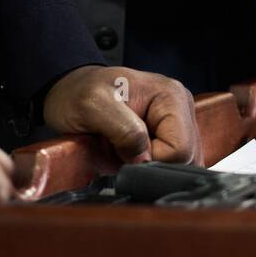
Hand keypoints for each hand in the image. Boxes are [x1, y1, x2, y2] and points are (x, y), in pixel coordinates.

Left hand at [43, 65, 201, 164]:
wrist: (70, 91)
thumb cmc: (78, 93)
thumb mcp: (92, 106)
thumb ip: (124, 131)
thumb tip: (146, 160)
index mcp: (171, 97)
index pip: (181, 149)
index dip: (151, 159)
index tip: (123, 148)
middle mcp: (181, 108)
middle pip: (185, 159)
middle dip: (150, 162)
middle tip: (121, 146)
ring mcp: (177, 122)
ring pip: (179, 165)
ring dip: (149, 165)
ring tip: (125, 147)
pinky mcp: (169, 135)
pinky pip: (170, 164)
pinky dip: (150, 165)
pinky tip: (132, 152)